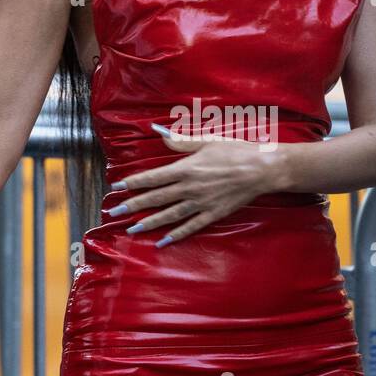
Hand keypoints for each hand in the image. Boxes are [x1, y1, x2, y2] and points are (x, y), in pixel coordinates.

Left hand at [110, 123, 279, 245]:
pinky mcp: (213, 214)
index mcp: (185, 168)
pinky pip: (191, 227)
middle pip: (156, 198)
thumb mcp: (206, 141)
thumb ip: (181, 141)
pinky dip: (177, 235)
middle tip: (114, 213)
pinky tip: (163, 242)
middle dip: (133, 205)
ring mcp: (201, 203)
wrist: (261, 169)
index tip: (118, 188)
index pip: (153, 177)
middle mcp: (189, 188)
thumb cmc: (234, 150)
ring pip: (170, 215)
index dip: (134, 183)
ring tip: (132, 229)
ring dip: (150, 223)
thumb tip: (159, 134)